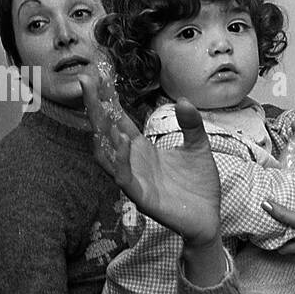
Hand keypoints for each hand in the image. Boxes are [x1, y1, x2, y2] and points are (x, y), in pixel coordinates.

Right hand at [78, 65, 220, 247]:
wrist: (209, 217)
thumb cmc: (200, 185)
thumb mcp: (199, 147)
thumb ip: (191, 124)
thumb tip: (183, 100)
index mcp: (143, 150)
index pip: (119, 121)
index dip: (108, 100)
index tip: (98, 76)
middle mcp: (133, 162)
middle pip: (106, 132)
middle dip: (95, 107)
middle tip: (85, 80)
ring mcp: (134, 180)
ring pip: (107, 155)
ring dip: (101, 132)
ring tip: (99, 105)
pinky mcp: (141, 198)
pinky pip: (124, 178)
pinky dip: (121, 159)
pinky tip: (122, 140)